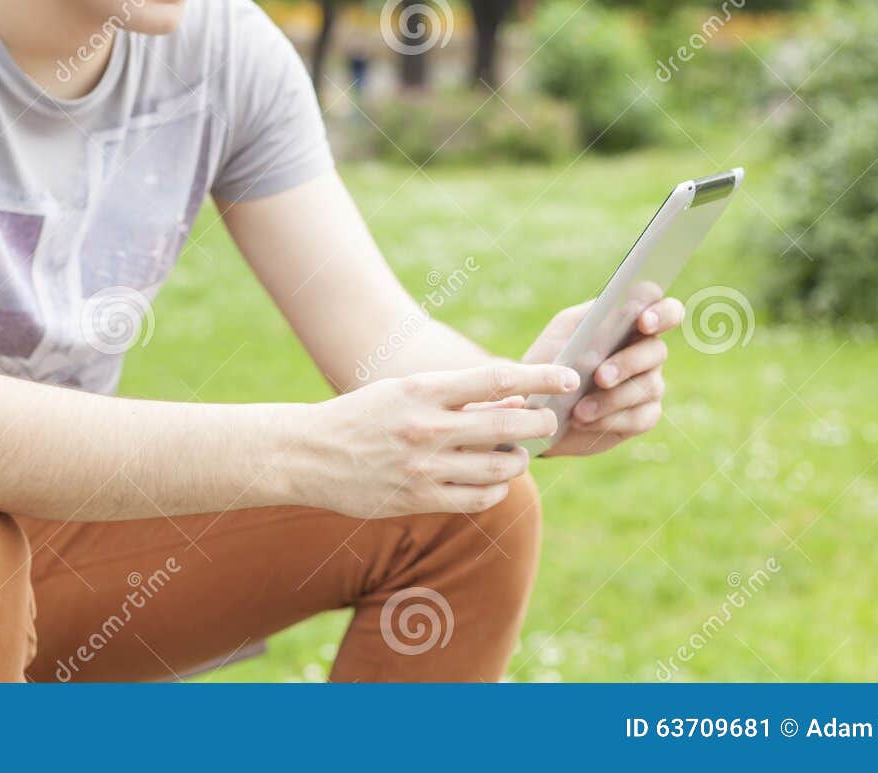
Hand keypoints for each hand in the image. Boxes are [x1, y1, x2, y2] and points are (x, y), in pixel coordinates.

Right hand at [292, 363, 580, 517]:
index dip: (539, 378)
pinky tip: (494, 482)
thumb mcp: (405, 391)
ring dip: (518, 460)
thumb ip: (457, 397)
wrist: (309, 454)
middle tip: (549, 422)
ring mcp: (423, 468)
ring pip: (499, 468)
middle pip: (507, 426)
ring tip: (516, 453)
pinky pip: (478, 500)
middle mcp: (426, 428)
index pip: (496, 379)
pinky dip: (497, 490)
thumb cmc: (362, 415)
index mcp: (423, 391)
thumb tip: (513, 400)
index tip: (568, 378)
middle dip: (540, 424)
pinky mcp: (419, 500)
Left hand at [520, 296, 684, 457]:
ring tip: (579, 409)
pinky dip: (610, 420)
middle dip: (627, 364)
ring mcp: (649, 384)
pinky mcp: (644, 416)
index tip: (643, 323)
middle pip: (657, 351)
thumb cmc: (550, 360)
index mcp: (631, 325)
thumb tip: (614, 315)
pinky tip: (584, 421)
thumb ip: (587, 318)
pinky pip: (640, 418)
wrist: (534, 406)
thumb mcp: (561, 333)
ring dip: (610, 398)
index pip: (666, 311)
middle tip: (599, 377)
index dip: (663, 314)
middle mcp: (646, 352)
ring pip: (647, 387)